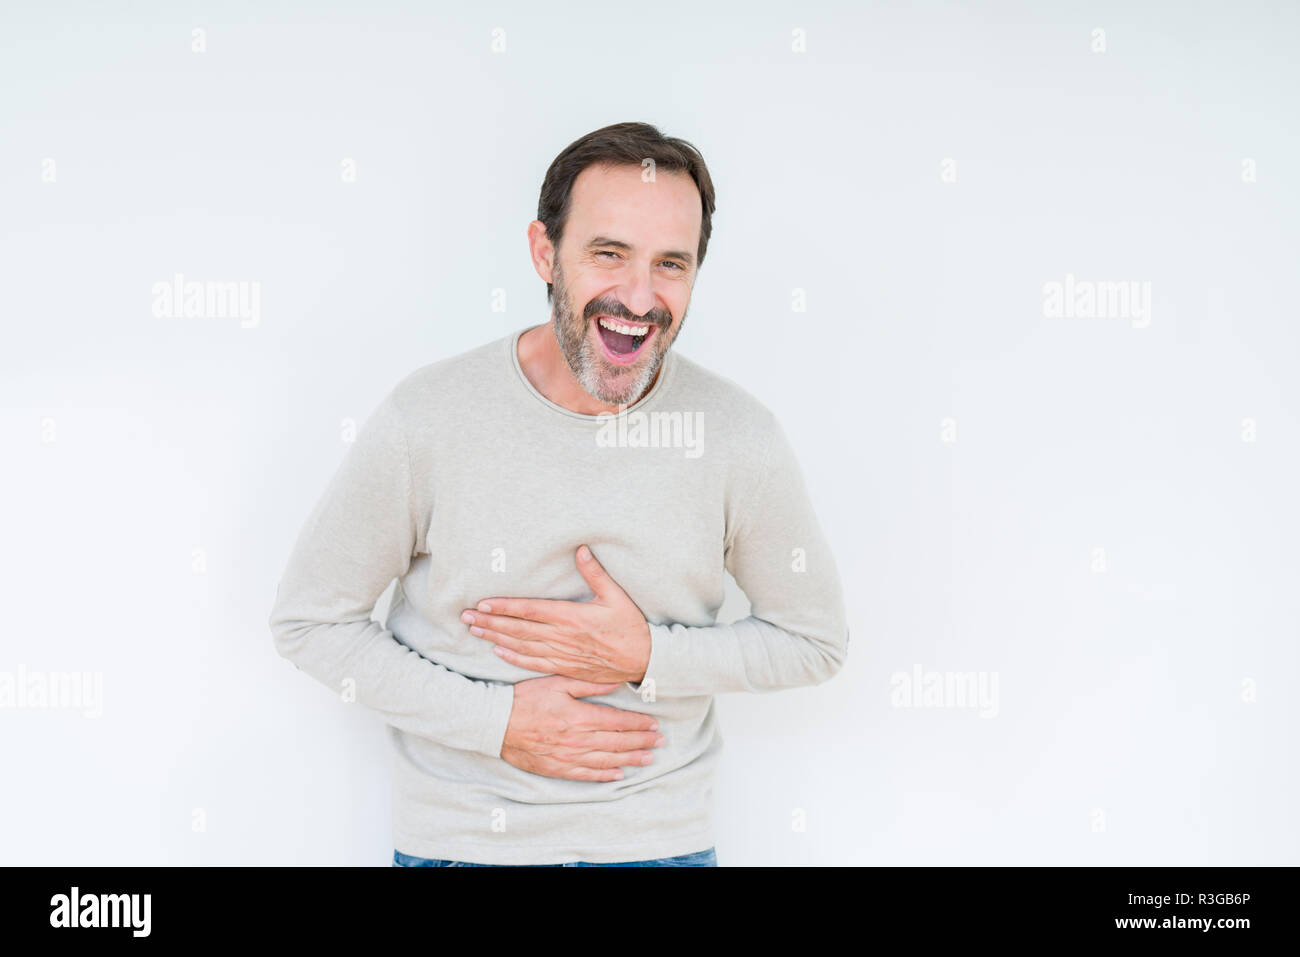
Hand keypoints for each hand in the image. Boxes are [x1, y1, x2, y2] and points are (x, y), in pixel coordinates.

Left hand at [462, 545, 651, 683]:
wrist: (644, 660)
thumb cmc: (631, 627)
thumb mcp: (616, 596)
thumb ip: (595, 574)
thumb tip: (581, 549)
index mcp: (572, 617)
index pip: (530, 611)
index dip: (505, 607)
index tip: (484, 603)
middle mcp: (563, 637)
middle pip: (519, 629)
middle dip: (491, 622)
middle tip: (466, 617)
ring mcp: (563, 655)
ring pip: (522, 646)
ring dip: (497, 638)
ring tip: (475, 631)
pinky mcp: (566, 668)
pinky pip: (535, 664)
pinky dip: (515, 658)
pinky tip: (499, 652)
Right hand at [501, 675, 665, 780]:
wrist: (496, 724)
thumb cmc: (525, 699)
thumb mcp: (556, 683)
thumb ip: (587, 684)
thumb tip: (615, 682)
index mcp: (580, 716)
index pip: (618, 721)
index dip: (638, 724)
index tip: (654, 725)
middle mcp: (578, 740)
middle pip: (617, 743)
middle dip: (641, 742)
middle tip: (660, 742)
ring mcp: (568, 757)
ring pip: (607, 760)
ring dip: (630, 760)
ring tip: (648, 759)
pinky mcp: (557, 768)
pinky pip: (586, 775)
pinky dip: (604, 776)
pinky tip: (618, 775)